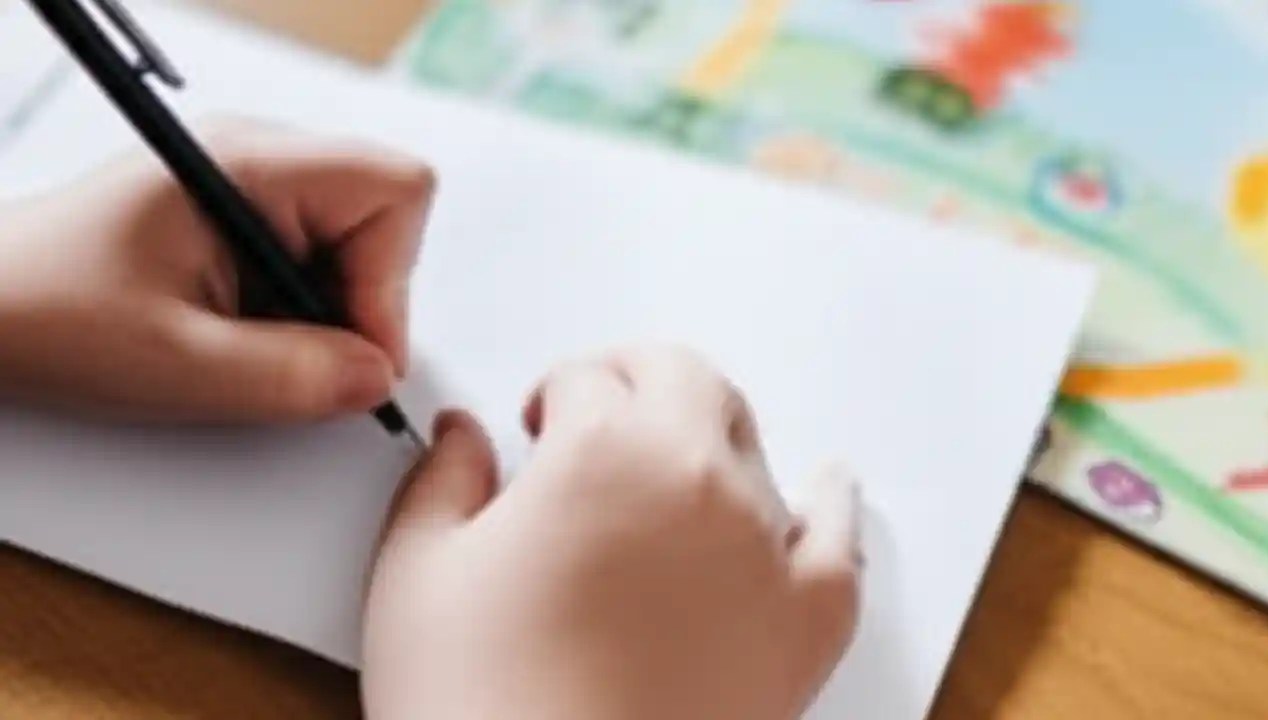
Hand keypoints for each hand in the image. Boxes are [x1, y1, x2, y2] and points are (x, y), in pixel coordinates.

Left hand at [0, 119, 432, 422]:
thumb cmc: (46, 315)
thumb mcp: (179, 365)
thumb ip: (293, 376)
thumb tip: (377, 378)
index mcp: (247, 163)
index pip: (394, 188)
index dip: (394, 278)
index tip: (360, 350)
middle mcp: (259, 161)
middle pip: (386, 216)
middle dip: (367, 298)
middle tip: (314, 357)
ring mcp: (255, 189)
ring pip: (360, 244)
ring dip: (334, 311)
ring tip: (263, 346)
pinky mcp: (247, 222)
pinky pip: (323, 262)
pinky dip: (307, 313)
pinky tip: (252, 337)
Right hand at [363, 347, 862, 719]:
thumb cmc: (479, 708)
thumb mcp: (416, 573)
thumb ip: (440, 478)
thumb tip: (460, 435)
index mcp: (602, 450)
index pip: (586, 377)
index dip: (552, 396)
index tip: (537, 424)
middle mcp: (695, 480)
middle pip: (683, 378)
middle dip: (633, 380)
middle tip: (598, 416)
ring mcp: (761, 547)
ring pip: (750, 444)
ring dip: (704, 438)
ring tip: (670, 465)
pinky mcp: (804, 620)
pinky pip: (839, 539)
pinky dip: (832, 504)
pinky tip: (828, 485)